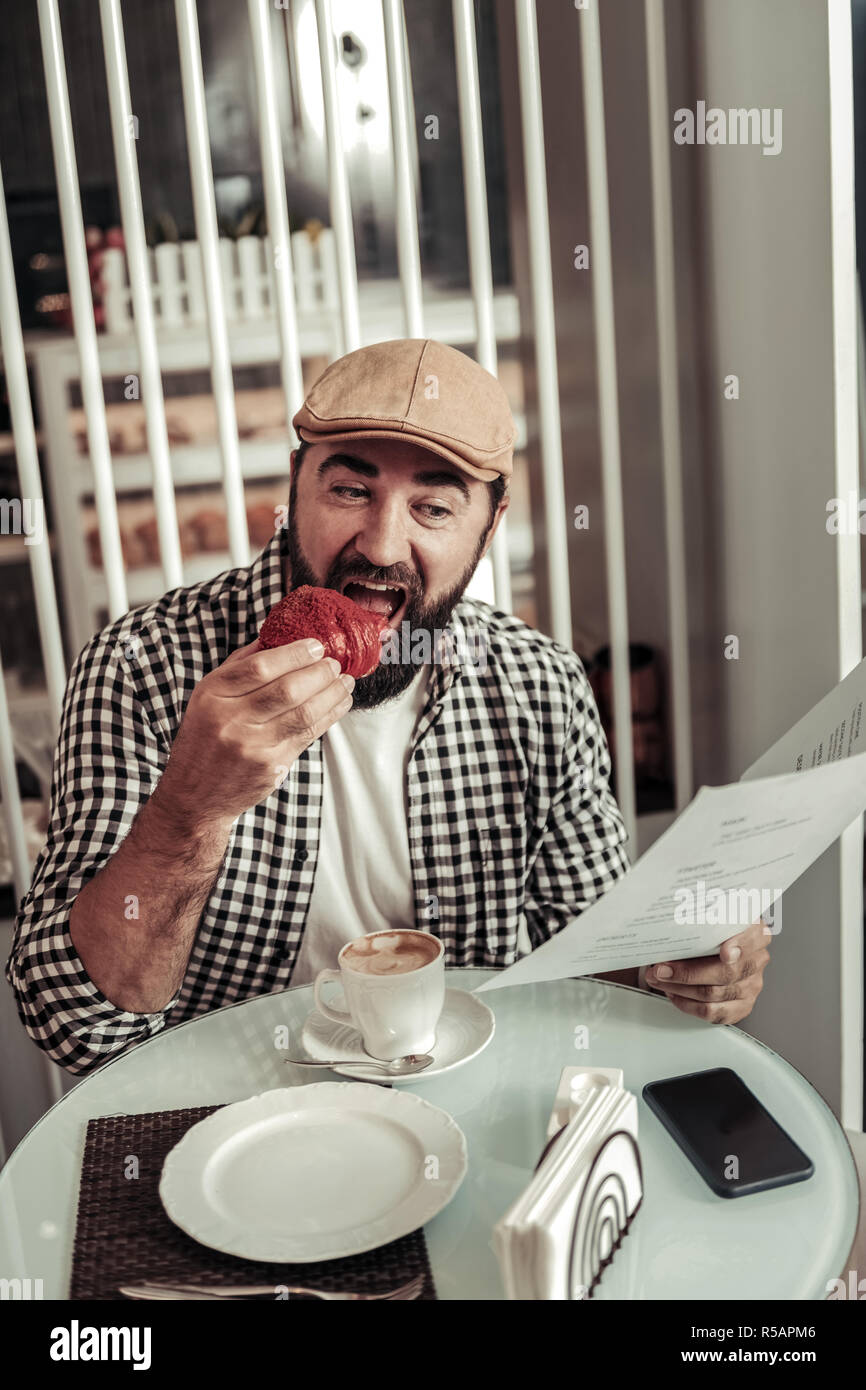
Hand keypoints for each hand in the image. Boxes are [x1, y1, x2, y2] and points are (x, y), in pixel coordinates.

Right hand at [152, 636, 353, 830]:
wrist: (194, 794)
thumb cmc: (206, 738)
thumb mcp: (209, 697)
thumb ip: (241, 666)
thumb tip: (279, 638)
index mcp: (213, 695)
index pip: (259, 667)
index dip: (294, 654)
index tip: (316, 646)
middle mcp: (230, 720)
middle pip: (287, 690)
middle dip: (319, 673)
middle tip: (335, 664)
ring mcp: (251, 746)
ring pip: (303, 713)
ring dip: (332, 694)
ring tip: (345, 681)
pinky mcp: (270, 767)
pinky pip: (307, 735)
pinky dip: (329, 716)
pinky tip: (339, 704)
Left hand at [644, 919, 771, 1024]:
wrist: (719, 948)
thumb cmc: (712, 929)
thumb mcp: (712, 913)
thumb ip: (705, 913)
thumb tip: (678, 910)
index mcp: (756, 932)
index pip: (752, 938)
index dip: (739, 946)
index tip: (724, 951)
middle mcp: (757, 960)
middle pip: (726, 972)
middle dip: (687, 972)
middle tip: (662, 968)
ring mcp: (751, 985)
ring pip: (714, 994)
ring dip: (680, 988)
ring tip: (659, 979)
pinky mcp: (741, 1006)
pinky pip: (713, 1013)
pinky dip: (687, 1004)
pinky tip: (673, 993)